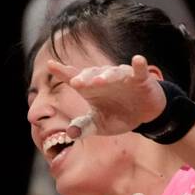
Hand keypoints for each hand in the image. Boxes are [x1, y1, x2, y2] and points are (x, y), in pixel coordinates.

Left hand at [47, 55, 167, 138]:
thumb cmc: (118, 116)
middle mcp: (105, 79)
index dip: (62, 71)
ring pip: (113, 73)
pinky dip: (139, 65)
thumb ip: (84, 127)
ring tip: (99, 81)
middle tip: (76, 83)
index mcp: (91, 89)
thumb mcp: (99, 125)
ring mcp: (122, 77)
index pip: (74, 78)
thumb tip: (70, 134)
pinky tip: (138, 60)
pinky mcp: (141, 79)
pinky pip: (139, 70)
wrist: (144, 115)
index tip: (50, 64)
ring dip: (106, 76)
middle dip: (84, 78)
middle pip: (92, 75)